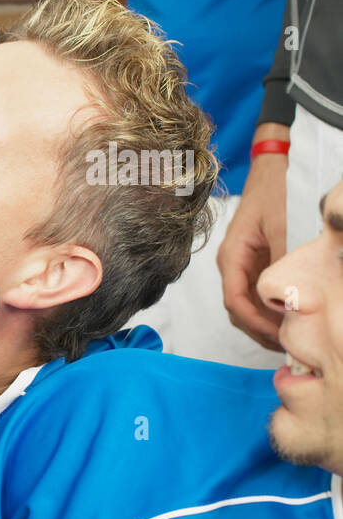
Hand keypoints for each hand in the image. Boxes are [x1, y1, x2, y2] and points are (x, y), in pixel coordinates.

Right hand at [217, 139, 288, 351]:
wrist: (270, 174)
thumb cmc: (272, 194)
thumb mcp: (280, 226)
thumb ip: (281, 259)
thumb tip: (287, 292)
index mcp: (231, 256)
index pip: (234, 299)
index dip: (253, 321)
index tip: (275, 334)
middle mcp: (230, 264)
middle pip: (236, 309)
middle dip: (257, 329)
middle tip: (283, 344)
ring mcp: (239, 266)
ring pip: (243, 305)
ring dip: (261, 323)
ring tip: (284, 337)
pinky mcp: (250, 265)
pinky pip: (252, 295)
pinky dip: (266, 310)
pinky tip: (283, 317)